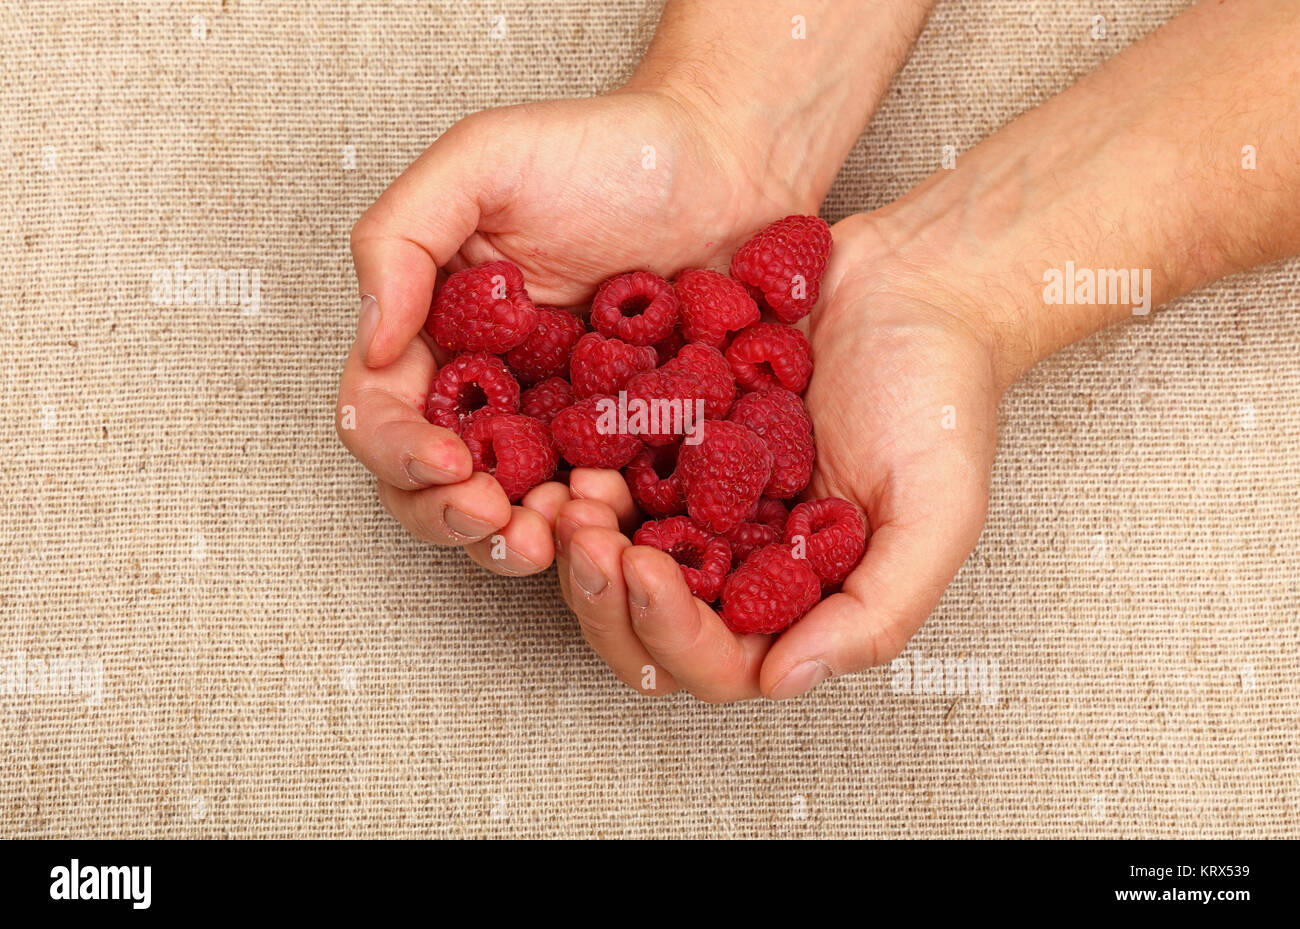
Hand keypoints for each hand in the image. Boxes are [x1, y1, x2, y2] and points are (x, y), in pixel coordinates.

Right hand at [336, 89, 812, 574]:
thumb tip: (370, 348)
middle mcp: (489, 393)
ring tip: (558, 535)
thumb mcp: (484, 159)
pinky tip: (617, 519)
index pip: (380, 414)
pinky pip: (600, 507)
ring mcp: (559, 429)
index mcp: (438, 335)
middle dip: (451, 518)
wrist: (729, 167)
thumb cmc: (604, 152)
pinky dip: (597, 527)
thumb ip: (401, 236)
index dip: (399, 451)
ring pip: (510, 513)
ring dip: (516, 542)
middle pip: (431, 486)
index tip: (450, 461)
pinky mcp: (626, 449)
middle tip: (501, 521)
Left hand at [553, 213, 1002, 700]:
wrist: (914, 283)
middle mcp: (742, 565)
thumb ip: (878, 611)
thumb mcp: (938, 512)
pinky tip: (574, 447)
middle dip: (603, 594)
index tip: (642, 568)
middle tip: (581, 533)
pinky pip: (611, 479)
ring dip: (582, 541)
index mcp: (801, 599)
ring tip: (575, 491)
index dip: (668, 634)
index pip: (718, 663)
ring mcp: (700, 506)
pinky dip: (582, 476)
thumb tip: (784, 681)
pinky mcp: (670, 445)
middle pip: (645, 626)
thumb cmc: (940, 398)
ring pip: (614, 560)